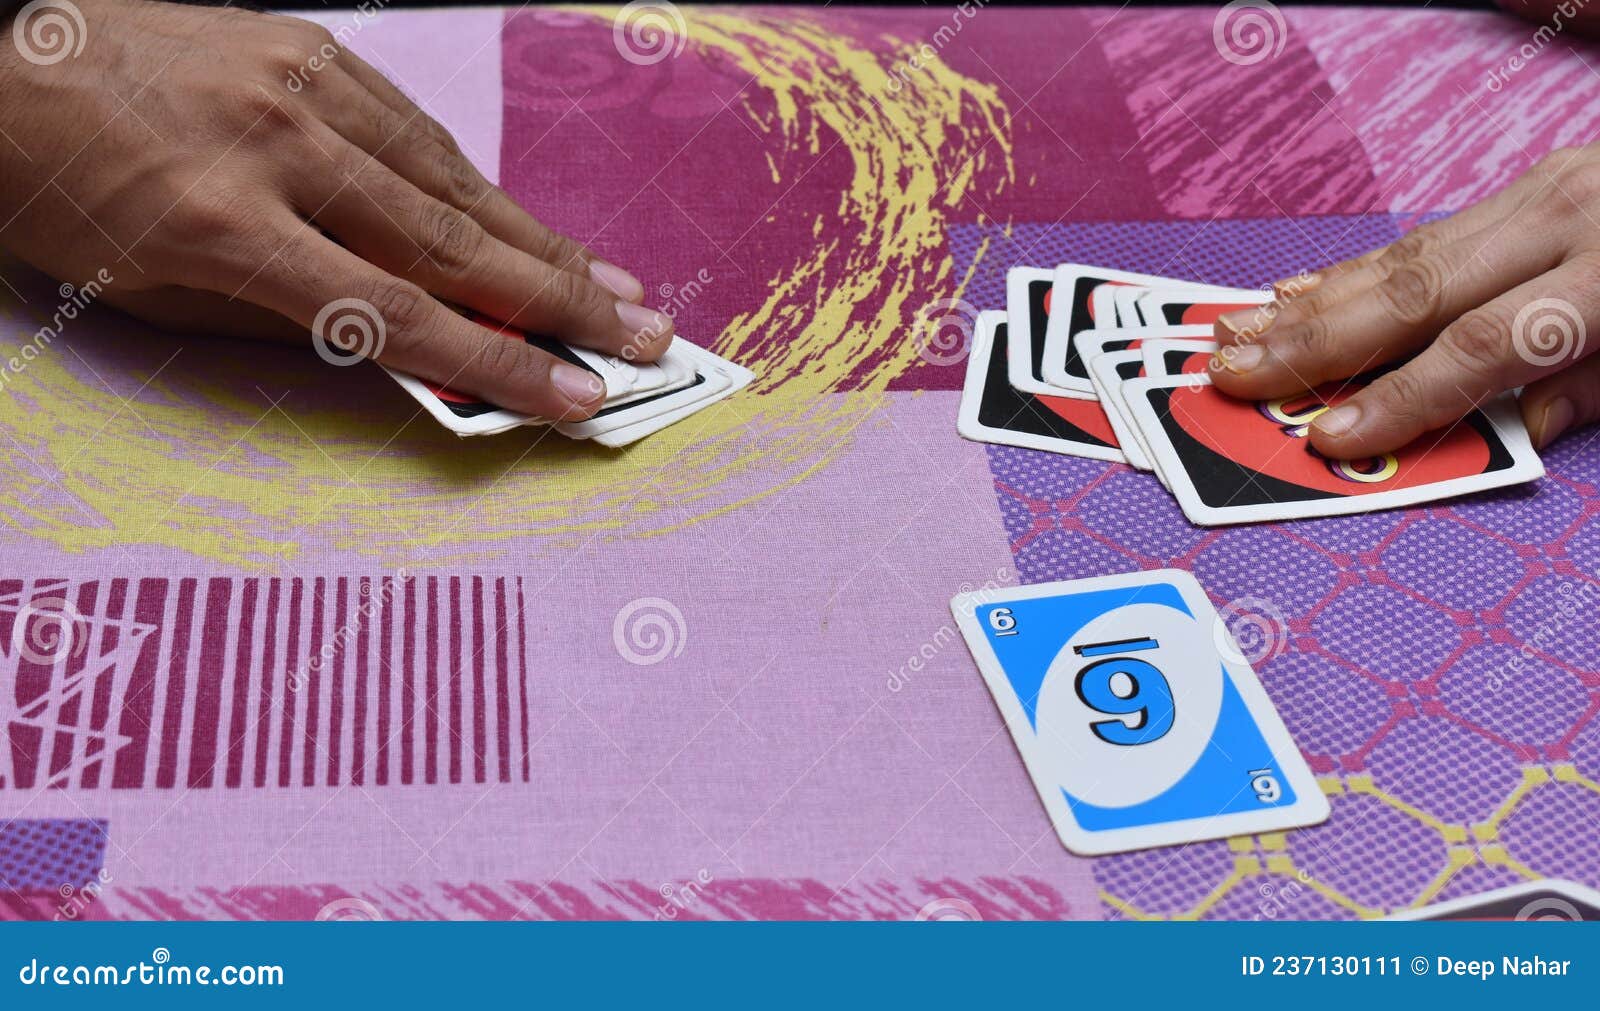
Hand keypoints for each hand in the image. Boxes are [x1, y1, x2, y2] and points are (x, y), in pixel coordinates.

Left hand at [0, 0, 673, 419]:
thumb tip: (407, 349)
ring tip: (615, 286)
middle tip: (649, 335)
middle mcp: (280, 146)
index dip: (502, 365)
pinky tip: (524, 226)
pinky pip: (416, 131)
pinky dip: (476, 185)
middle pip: (455, 240)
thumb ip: (286, 322)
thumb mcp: (153, 292)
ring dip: (542, 241)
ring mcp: (301, 84)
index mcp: (227, 224)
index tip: (579, 397)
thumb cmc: (57, 196)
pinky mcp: (309, 48)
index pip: (401, 315)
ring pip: (454, 177)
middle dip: (564, 298)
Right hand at [1207, 145, 1599, 457]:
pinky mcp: (1536, 179)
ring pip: (1407, 253)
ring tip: (1236, 335)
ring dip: (1312, 302)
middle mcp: (1570, 221)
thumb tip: (1506, 424)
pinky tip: (1298, 290)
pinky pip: (1427, 230)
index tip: (1329, 438)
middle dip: (1317, 339)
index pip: (1488, 346)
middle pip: (1419, 289)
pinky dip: (1355, 266)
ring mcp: (1548, 189)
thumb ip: (1597, 389)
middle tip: (1235, 374)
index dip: (1401, 397)